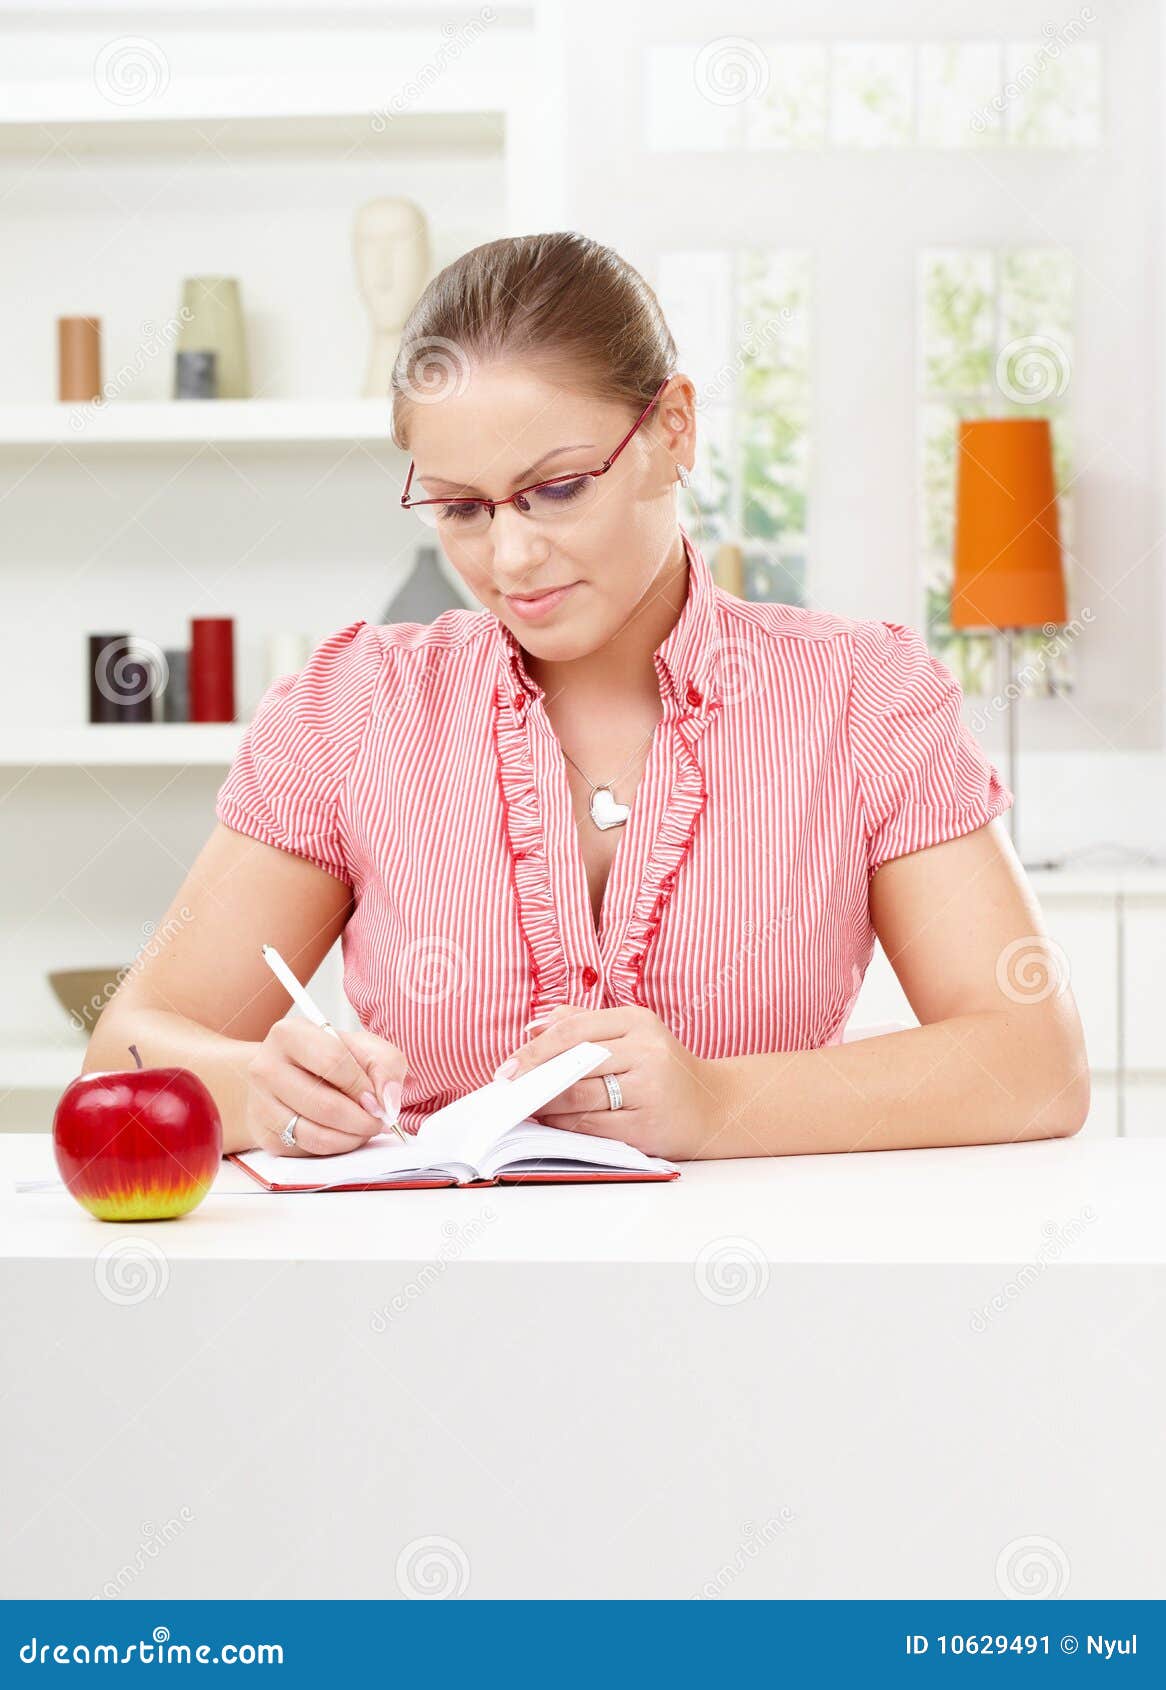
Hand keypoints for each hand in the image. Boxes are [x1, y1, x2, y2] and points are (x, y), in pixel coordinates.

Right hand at [246, 1020, 407, 1156]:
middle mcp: (266, 1067)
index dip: (363, 1086)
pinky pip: (308, 1150)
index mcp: (289, 1034)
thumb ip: (385, 1065)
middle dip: (363, 1120)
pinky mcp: (264, 1134)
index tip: (379, 1100)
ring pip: (316, 1134)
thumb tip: (387, 1101)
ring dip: (352, 1138)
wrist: (287, 1077)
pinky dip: (336, 1147)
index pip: (333, 1061)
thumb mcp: (363, 1048)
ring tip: (365, 1129)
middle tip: (379, 1121)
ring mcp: (261, 1103)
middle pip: (325, 1105)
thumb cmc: (328, 1059)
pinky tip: (345, 1134)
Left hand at [501, 1004, 719, 1161]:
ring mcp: (649, 1089)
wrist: (712, 1106)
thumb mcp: (631, 1033)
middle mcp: (647, 1051)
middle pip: (574, 1064)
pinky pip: (592, 1126)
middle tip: (506, 1090)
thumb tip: (533, 1027)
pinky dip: (563, 1126)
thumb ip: (583, 1023)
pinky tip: (549, 1123)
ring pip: (579, 1097)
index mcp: (638, 1021)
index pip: (574, 1029)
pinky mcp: (646, 1125)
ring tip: (524, 1106)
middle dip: (534, 1079)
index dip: (535, 1049)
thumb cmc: (660, 1067)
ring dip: (544, 1105)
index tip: (507, 1067)